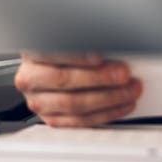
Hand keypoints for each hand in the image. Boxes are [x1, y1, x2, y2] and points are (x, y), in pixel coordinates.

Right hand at [15, 52, 142, 127]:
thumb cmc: (63, 50)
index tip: (100, 57)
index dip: (77, 56)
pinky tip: (122, 105)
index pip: (53, 54)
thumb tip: (114, 47)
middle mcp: (31, 80)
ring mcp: (40, 102)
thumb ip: (85, 42)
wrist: (47, 68)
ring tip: (130, 90)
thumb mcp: (68, 39)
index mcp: (32, 55)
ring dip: (108, 98)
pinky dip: (106, 113)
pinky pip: (80, 121)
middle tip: (123, 74)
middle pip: (65, 80)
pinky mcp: (53, 119)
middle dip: (99, 78)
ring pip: (74, 104)